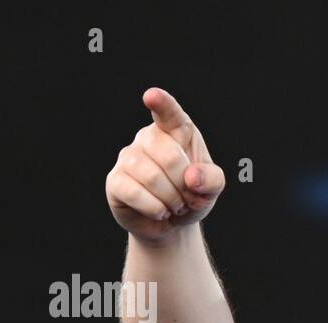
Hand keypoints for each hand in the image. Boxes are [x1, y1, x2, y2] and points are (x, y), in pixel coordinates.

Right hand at [105, 88, 225, 242]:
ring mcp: (128, 157)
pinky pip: (134, 193)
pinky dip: (155, 209)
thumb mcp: (211, 188)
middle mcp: (147, 138)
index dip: (161, 103)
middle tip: (187, 198)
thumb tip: (192, 177)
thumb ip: (212, 179)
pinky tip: (159, 211)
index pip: (168, 113)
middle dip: (185, 185)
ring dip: (171, 200)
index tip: (151, 96)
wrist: (171, 223)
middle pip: (169, 156)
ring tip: (174, 205)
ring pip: (151, 176)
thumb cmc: (191, 196)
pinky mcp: (115, 181)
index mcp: (175, 130)